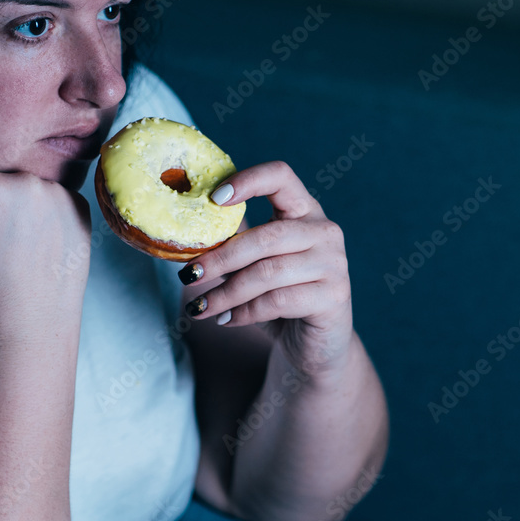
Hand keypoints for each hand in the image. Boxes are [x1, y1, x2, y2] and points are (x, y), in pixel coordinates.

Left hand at [181, 161, 352, 372]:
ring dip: (226, 294)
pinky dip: (245, 313)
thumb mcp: (255, 267)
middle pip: (265, 237)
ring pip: (268, 273)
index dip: (249, 181)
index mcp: (305, 211)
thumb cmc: (279, 299)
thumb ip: (234, 248)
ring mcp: (333, 264)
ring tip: (199, 308)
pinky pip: (278, 301)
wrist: (314, 344)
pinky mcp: (333, 297)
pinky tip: (226, 321)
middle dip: (220, 258)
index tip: (213, 198)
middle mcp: (324, 231)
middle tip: (188, 275)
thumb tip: (186, 241)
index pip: (281, 176)